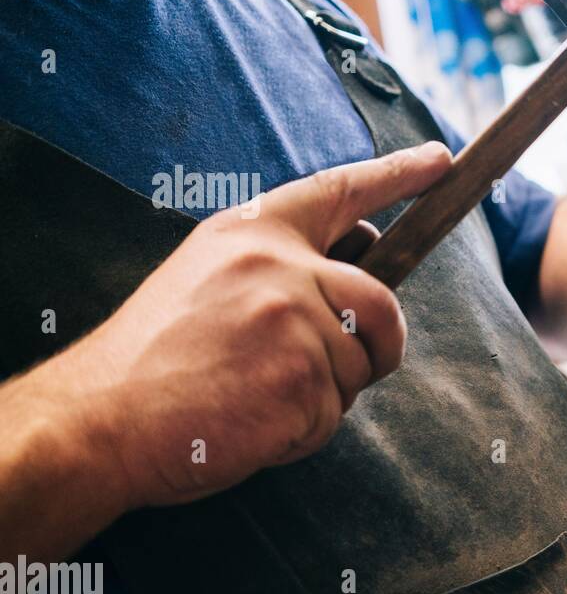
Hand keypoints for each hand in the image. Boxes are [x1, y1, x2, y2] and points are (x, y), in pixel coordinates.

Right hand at [49, 141, 450, 509]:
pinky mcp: (303, 377)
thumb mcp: (209, 279)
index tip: (440, 160)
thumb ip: (279, 269)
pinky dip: (303, 432)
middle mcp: (279, 264)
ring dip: (323, 395)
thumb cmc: (154, 361)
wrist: (100, 419)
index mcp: (252, 232)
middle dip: (379, 344)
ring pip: (359, 365)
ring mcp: (294, 319)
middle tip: (344, 370)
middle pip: (382, 302)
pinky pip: (335, 413)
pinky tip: (251, 423)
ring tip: (252, 395)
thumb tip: (360, 275)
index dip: (396, 175)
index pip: (339, 190)